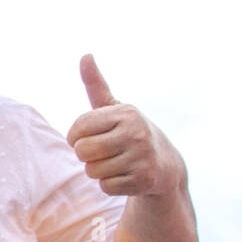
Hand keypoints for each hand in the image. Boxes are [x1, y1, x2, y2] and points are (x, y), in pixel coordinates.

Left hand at [65, 54, 185, 197]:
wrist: (165, 166)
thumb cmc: (129, 133)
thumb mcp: (114, 109)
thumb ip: (96, 85)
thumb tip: (85, 55)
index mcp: (125, 113)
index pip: (78, 129)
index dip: (76, 137)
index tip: (89, 137)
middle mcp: (136, 132)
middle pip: (83, 151)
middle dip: (86, 156)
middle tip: (103, 152)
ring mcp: (142, 157)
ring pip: (92, 171)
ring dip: (98, 171)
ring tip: (117, 163)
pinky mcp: (144, 179)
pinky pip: (105, 187)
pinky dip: (110, 185)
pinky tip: (126, 176)